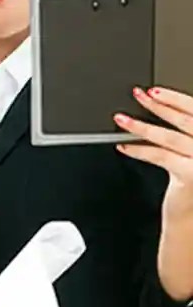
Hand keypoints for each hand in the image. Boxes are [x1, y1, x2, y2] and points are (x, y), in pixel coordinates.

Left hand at [115, 86, 192, 221]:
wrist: (191, 216)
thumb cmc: (189, 182)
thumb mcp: (190, 152)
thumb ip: (184, 133)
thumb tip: (159, 108)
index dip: (176, 99)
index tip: (155, 90)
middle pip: (186, 120)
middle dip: (158, 105)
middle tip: (137, 95)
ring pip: (169, 137)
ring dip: (141, 126)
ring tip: (121, 119)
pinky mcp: (191, 174)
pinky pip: (160, 155)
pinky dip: (139, 149)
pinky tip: (124, 146)